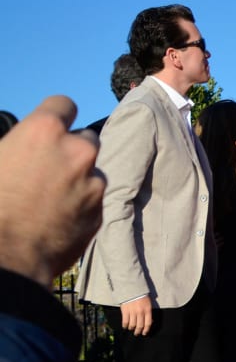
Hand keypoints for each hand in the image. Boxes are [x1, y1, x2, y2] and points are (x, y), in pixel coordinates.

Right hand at [0, 96, 105, 286]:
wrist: (6, 257)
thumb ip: (15, 146)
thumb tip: (20, 148)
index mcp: (44, 131)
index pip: (63, 104)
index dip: (55, 114)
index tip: (53, 124)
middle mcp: (77, 151)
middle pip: (84, 139)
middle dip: (70, 150)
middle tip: (48, 169)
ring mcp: (94, 181)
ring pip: (91, 171)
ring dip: (78, 179)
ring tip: (50, 199)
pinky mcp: (101, 210)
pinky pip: (94, 199)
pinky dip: (81, 203)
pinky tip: (58, 218)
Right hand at [119, 295, 153, 335]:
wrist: (132, 289)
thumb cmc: (141, 296)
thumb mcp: (148, 303)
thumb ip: (148, 312)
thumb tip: (148, 322)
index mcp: (147, 310)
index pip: (148, 323)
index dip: (146, 330)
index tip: (144, 333)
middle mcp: (140, 312)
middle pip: (140, 325)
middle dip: (138, 331)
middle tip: (137, 333)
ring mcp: (132, 312)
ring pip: (132, 325)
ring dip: (131, 329)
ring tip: (131, 329)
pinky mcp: (125, 311)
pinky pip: (125, 321)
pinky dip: (125, 325)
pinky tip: (125, 327)